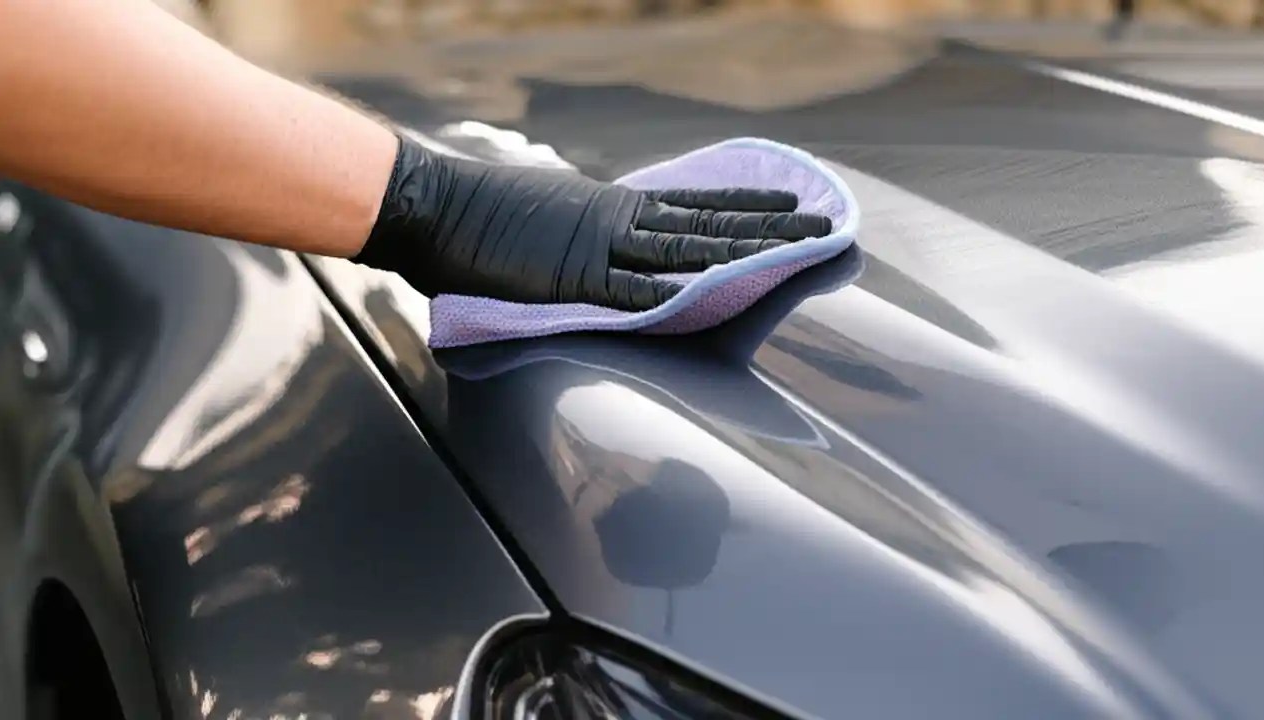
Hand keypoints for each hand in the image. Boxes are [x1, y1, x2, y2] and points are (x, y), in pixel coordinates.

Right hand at [352, 134, 831, 310]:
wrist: (438, 210)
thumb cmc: (486, 219)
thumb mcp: (551, 219)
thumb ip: (588, 236)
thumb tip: (607, 249)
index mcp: (614, 208)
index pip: (696, 205)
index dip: (746, 203)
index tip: (790, 200)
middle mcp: (620, 223)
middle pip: (710, 224)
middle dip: (771, 226)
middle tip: (825, 221)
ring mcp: (601, 250)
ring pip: (690, 250)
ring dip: (749, 251)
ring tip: (800, 244)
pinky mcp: (576, 281)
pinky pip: (638, 290)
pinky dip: (681, 291)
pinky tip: (725, 290)